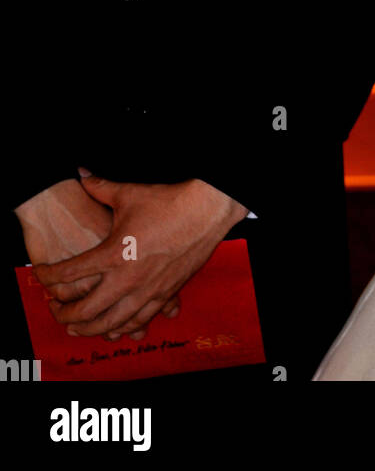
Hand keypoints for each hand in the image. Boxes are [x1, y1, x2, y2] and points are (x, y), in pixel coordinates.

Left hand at [33, 175, 247, 339]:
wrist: (206, 212)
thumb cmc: (168, 202)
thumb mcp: (129, 193)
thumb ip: (100, 187)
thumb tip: (82, 174)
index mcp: (114, 254)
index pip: (70, 274)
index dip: (48, 277)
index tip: (40, 275)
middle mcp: (127, 279)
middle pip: (86, 310)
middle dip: (64, 314)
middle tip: (55, 310)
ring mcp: (147, 291)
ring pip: (111, 324)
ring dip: (89, 329)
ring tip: (77, 327)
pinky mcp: (165, 295)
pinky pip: (138, 321)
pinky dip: (121, 327)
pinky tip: (114, 327)